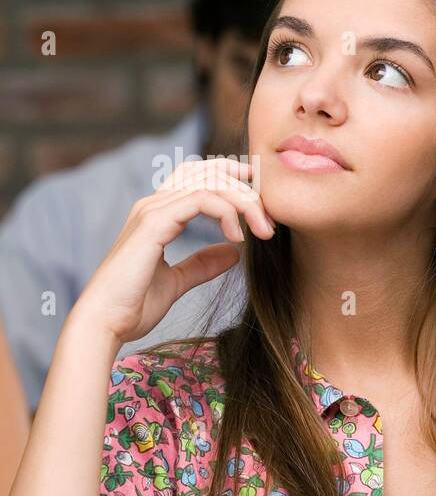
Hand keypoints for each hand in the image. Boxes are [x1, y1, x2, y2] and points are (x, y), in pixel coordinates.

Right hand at [71, 158, 274, 344]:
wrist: (106, 323)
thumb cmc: (133, 306)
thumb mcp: (177, 282)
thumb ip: (202, 265)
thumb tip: (233, 252)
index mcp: (157, 215)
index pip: (196, 175)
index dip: (230, 176)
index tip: (260, 198)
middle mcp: (153, 205)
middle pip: (207, 172)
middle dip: (246, 189)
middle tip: (269, 222)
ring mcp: (151, 211)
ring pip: (208, 183)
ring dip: (243, 202)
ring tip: (263, 230)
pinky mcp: (153, 223)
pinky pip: (199, 200)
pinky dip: (226, 212)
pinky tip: (238, 237)